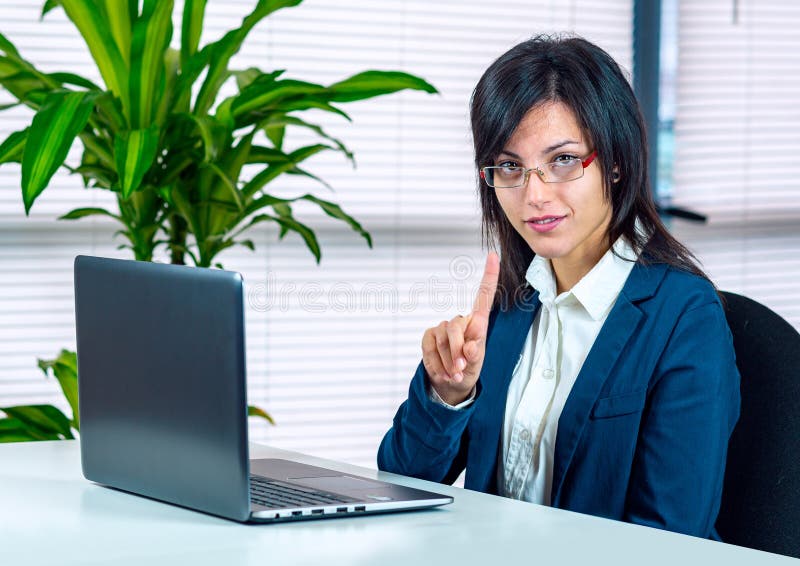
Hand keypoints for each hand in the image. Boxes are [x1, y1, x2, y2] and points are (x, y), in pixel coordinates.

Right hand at [421, 252, 499, 405]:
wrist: (450, 382)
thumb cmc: (469, 368)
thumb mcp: (477, 364)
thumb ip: (474, 355)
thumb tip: (468, 349)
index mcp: (478, 323)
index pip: (483, 296)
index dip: (489, 275)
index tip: (493, 255)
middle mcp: (460, 320)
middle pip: (455, 327)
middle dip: (456, 351)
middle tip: (460, 369)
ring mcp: (442, 327)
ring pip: (442, 340)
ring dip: (448, 362)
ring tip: (454, 374)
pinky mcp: (428, 335)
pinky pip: (429, 348)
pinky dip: (436, 364)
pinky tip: (443, 372)